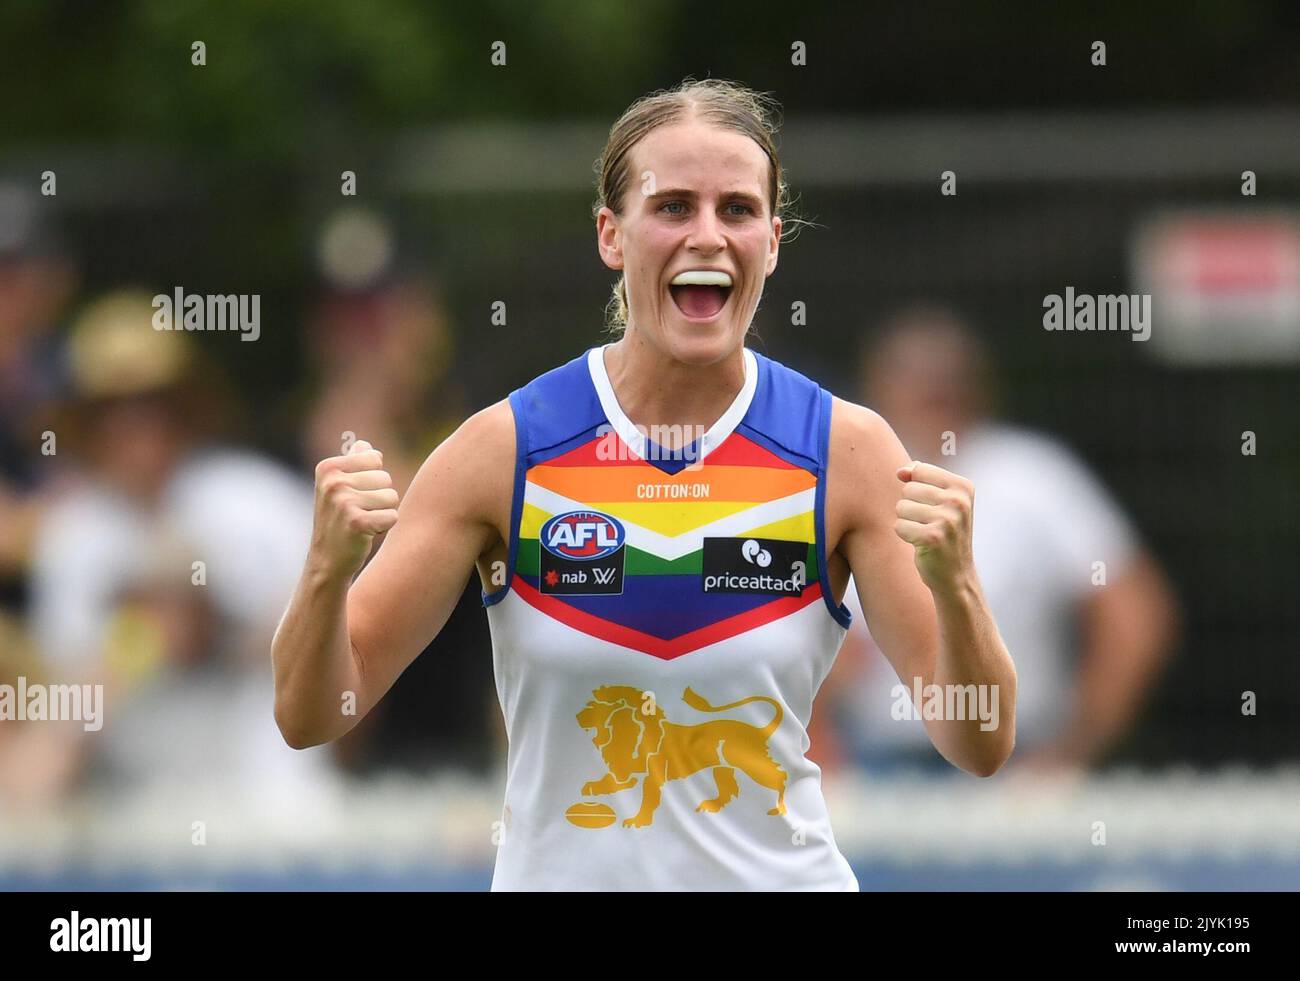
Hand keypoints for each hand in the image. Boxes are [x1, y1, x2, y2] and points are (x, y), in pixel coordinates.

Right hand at [310, 439, 399, 579]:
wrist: (327, 559)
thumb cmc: (339, 519)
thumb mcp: (338, 487)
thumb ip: (353, 463)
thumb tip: (365, 445)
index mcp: (327, 467)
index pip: (375, 458)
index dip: (372, 479)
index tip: (354, 494)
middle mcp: (333, 482)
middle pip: (386, 478)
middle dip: (379, 498)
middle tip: (358, 512)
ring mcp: (343, 502)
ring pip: (392, 497)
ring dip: (383, 512)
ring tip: (362, 522)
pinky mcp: (356, 522)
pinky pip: (392, 516)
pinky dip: (385, 526)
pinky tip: (366, 533)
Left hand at [893, 460, 976, 595]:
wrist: (955, 573)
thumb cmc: (944, 532)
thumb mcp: (940, 500)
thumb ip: (920, 478)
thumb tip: (901, 471)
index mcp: (963, 487)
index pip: (919, 470)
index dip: (915, 488)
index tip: (931, 505)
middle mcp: (958, 501)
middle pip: (908, 489)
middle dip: (910, 507)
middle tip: (928, 523)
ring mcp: (947, 519)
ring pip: (901, 507)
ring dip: (907, 522)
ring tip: (925, 532)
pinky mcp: (933, 537)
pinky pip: (899, 526)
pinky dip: (905, 535)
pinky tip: (921, 543)